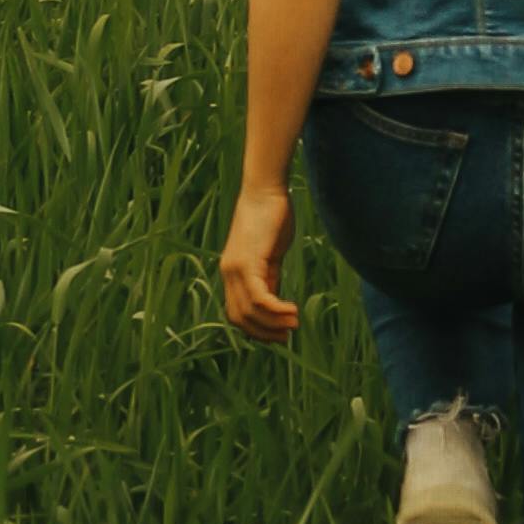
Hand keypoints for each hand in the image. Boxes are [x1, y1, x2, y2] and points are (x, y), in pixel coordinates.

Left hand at [221, 178, 298, 344]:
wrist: (266, 189)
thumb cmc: (271, 217)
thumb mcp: (270, 255)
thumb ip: (269, 277)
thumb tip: (273, 302)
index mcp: (232, 273)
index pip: (237, 314)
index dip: (257, 329)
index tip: (279, 334)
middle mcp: (228, 274)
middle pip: (239, 318)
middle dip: (264, 332)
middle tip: (288, 334)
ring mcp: (235, 268)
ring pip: (249, 312)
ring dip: (273, 323)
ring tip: (294, 324)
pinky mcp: (249, 262)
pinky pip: (259, 297)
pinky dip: (276, 309)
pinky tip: (293, 310)